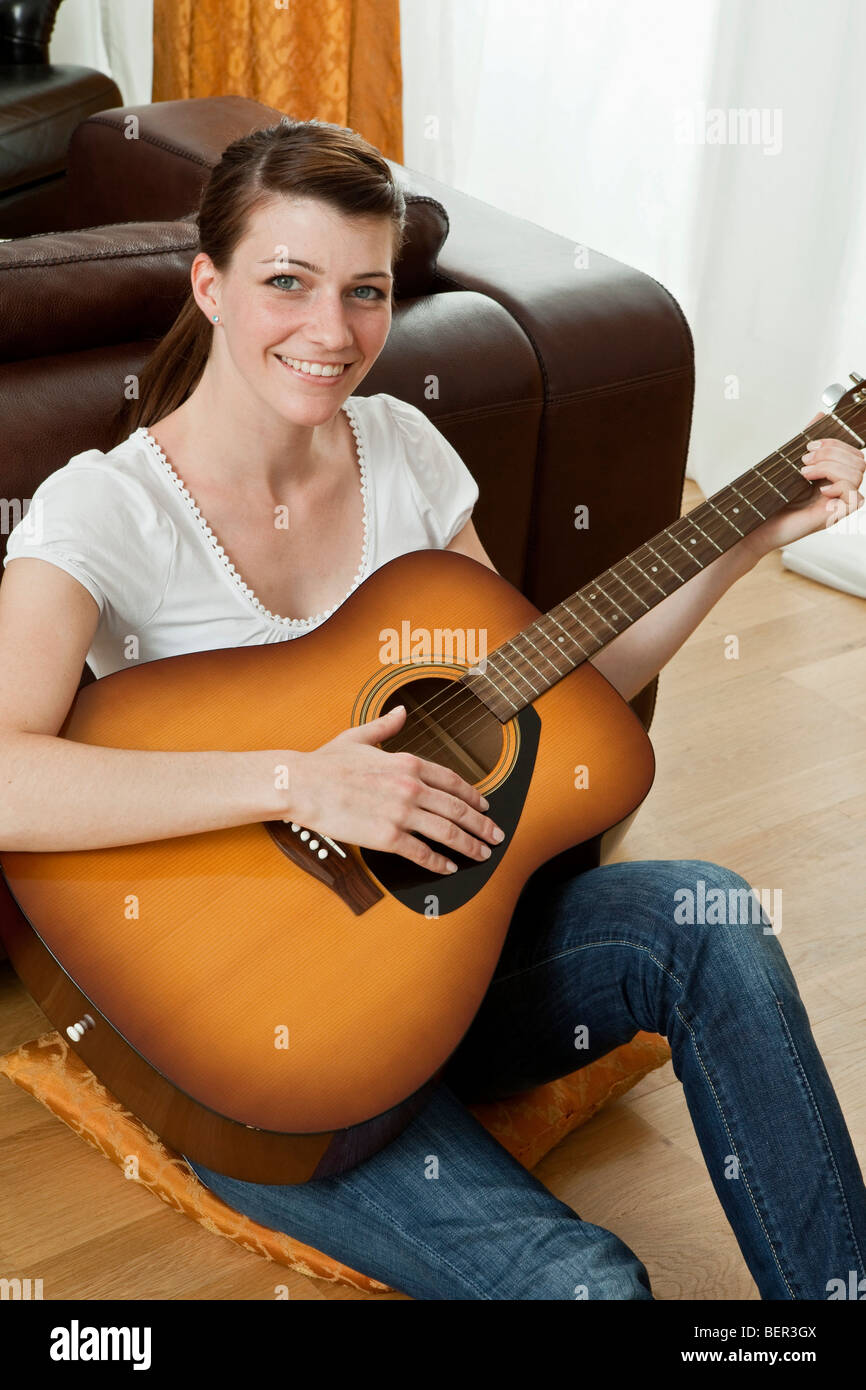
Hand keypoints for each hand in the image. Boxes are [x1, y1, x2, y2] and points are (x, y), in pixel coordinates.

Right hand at [280, 704, 503, 873]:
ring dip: (469, 845)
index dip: (473, 795)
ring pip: (447, 832)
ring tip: (482, 854)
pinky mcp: (388, 837)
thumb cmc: (326, 763)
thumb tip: (401, 711)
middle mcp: (411, 787)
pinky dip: (439, 862)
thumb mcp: (359, 736)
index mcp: (407, 762)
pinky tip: (449, 867)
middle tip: (495, 836)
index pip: (452, 781)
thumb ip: (386, 726)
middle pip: (458, 809)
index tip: (484, 806)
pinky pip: (422, 852)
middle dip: (482, 825)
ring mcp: (402, 813)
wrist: (303, 784)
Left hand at [745, 410, 864, 557]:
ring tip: (805, 474)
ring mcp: (838, 502)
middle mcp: (838, 489)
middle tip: (804, 462)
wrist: (757, 528)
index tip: (809, 446)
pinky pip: (855, 499)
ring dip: (830, 468)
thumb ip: (806, 441)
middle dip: (831, 453)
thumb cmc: (773, 501)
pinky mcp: (834, 516)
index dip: (835, 443)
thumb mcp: (789, 465)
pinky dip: (839, 489)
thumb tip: (821, 415)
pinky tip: (820, 491)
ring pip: (857, 475)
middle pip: (859, 461)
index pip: (853, 452)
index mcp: (832, 476)